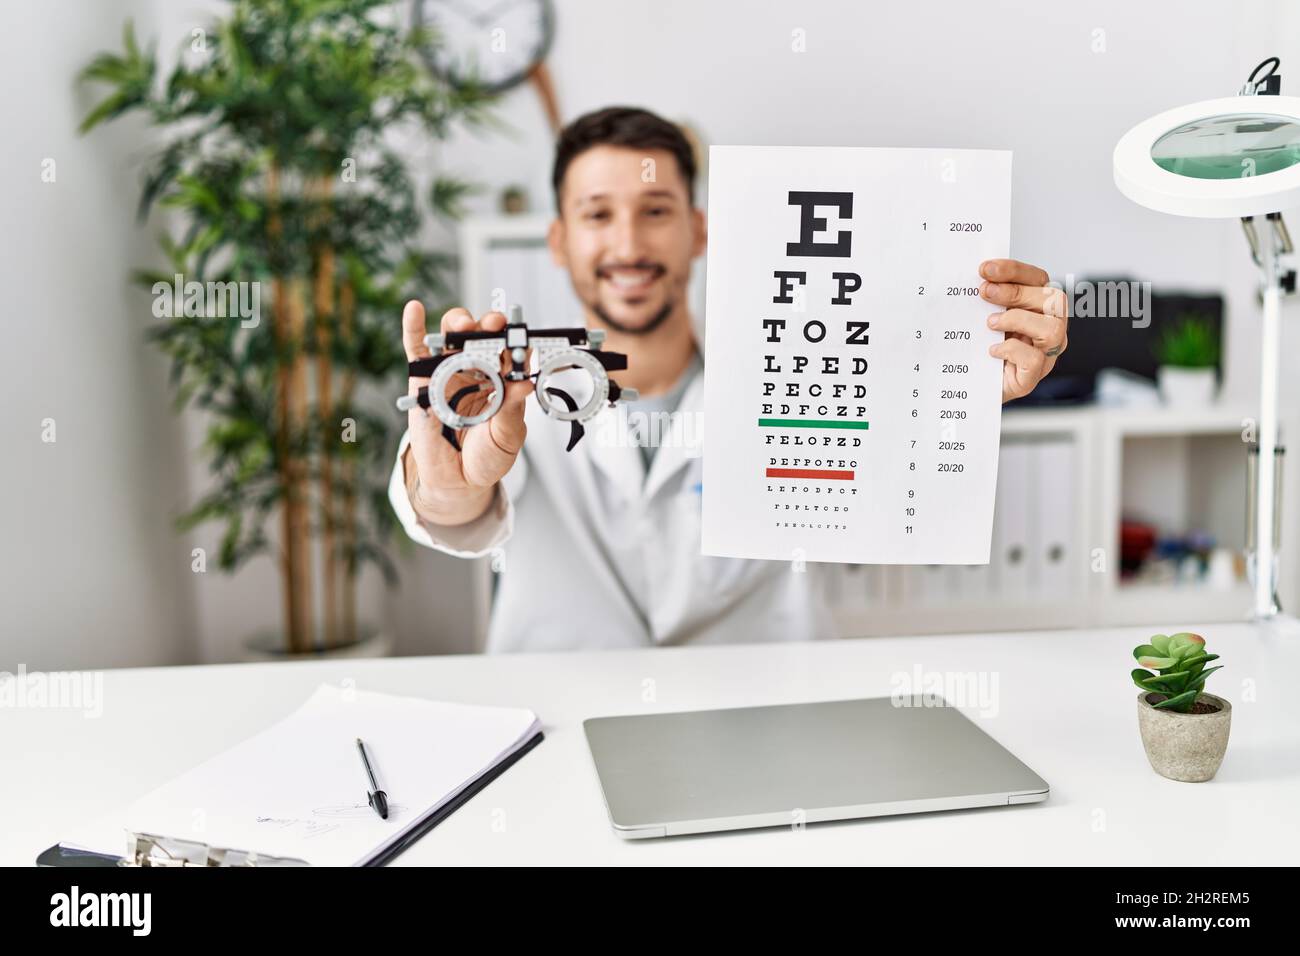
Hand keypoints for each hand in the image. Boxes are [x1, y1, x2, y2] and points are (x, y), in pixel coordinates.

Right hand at [401, 302, 532, 526]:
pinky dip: (414, 326)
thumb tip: (525, 384)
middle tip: (497, 325)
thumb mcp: (506, 435)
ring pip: (453, 336)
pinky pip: (416, 349)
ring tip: (466, 325)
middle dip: (491, 325)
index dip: (518, 341)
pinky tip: (414, 308)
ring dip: (460, 322)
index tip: (524, 337)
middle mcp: (478, 370)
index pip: (512, 352)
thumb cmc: (486, 456)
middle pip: (483, 335)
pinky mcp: (423, 379)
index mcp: (504, 379)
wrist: (458, 481)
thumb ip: (512, 409)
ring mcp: (450, 371)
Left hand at [978, 259, 1067, 402]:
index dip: (1014, 270)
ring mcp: (1044, 355)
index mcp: (1037, 308)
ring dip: (1018, 320)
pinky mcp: (1031, 378)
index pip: (1039, 279)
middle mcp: (1048, 329)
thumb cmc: (979, 349)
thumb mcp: (981, 317)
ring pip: (1052, 329)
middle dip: (1015, 291)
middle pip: (1053, 299)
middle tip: (984, 292)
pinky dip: (1011, 350)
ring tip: (990, 324)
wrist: (970, 388)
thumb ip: (986, 299)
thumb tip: (977, 278)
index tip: (985, 269)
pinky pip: (1035, 359)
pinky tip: (991, 350)